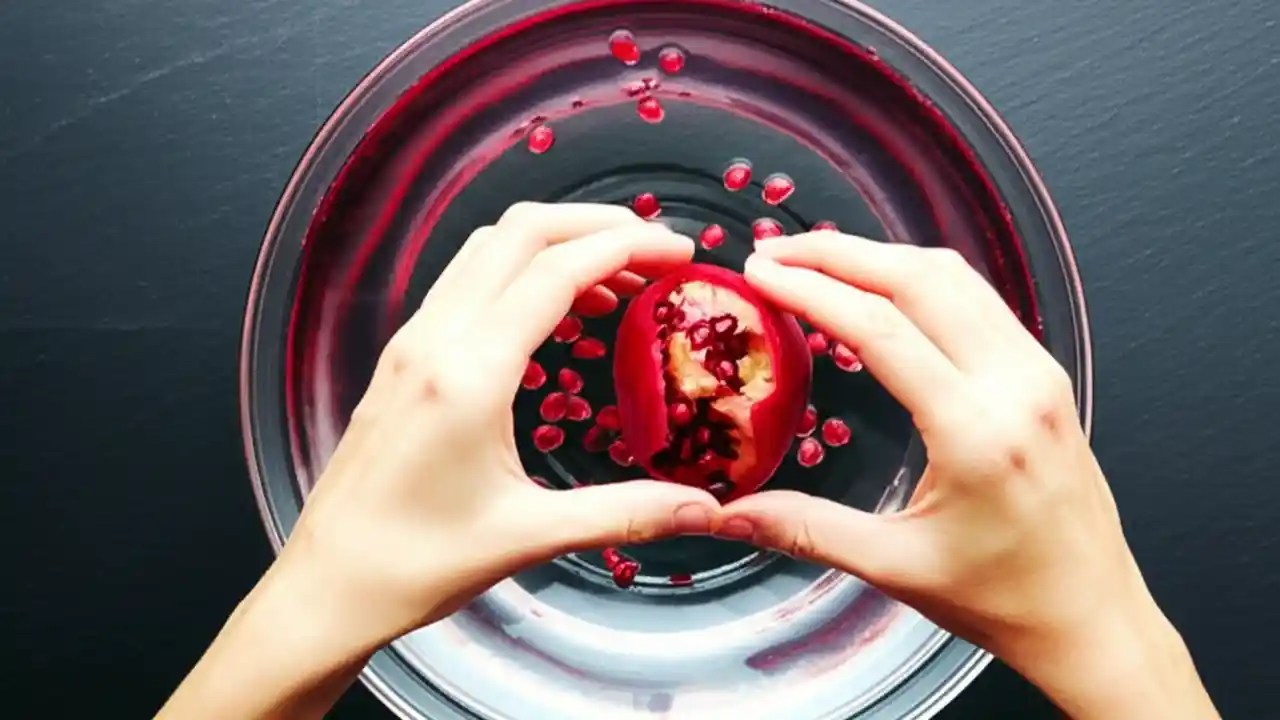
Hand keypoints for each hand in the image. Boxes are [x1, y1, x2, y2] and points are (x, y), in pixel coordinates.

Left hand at [159, 203, 717, 719]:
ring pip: (486, 251)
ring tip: (617, 283)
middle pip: (519, 233)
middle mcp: (434, 341)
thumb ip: (625, 513)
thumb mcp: (529, 537)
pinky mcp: (401, 361)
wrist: (325, 587)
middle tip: (655, 249)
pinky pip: (466, 286)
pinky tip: (556, 319)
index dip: (628, 247)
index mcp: (467, 373)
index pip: (557, 271)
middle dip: (594, 226)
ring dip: (554, 247)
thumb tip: (707, 509)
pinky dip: (519, 275)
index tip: (681, 251)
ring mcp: (411, 345)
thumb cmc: (415, 564)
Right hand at [715, 234, 1216, 718]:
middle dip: (837, 252)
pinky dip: (918, 278)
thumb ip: (805, 530)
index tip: (760, 273)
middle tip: (774, 251)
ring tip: (816, 259)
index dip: (812, 289)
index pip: (881, 328)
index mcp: (975, 431)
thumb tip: (725, 516)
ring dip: (880, 256)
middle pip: (918, 278)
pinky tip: (880, 288)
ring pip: (953, 276)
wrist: (1092, 616)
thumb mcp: (895, 565)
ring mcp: (1037, 372)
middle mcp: (1014, 385)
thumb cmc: (1003, 597)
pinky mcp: (1044, 374)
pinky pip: (978, 299)